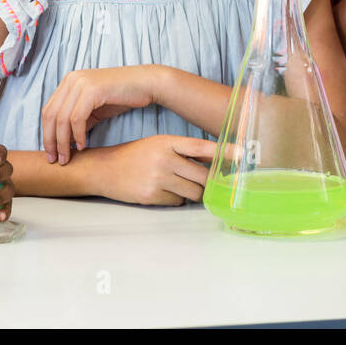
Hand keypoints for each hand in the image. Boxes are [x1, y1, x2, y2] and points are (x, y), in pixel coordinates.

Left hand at [43, 66, 159, 164]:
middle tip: (56, 159)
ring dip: (63, 142)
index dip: (47, 134)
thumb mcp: (95, 109)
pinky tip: (82, 145)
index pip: (48, 111)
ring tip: (67, 157)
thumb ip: (78, 121)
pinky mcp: (93, 90)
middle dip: (51, 140)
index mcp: (69, 81)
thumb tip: (64, 141)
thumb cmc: (122, 96)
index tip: (51, 152)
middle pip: (50, 115)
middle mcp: (71, 79)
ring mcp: (81, 83)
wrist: (146, 84)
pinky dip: (77, 135)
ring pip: (62, 118)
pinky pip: (77, 118)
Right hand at [94, 135, 215, 204]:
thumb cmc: (135, 156)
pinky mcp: (151, 196)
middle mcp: (164, 159)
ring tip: (178, 185)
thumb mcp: (158, 145)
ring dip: (192, 193)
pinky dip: (176, 200)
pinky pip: (178, 202)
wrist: (104, 170)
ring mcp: (158, 178)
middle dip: (208, 182)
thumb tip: (213, 163)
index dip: (223, 152)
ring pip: (193, 193)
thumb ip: (183, 152)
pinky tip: (163, 191)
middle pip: (203, 176)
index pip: (201, 147)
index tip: (241, 154)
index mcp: (167, 142)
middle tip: (207, 182)